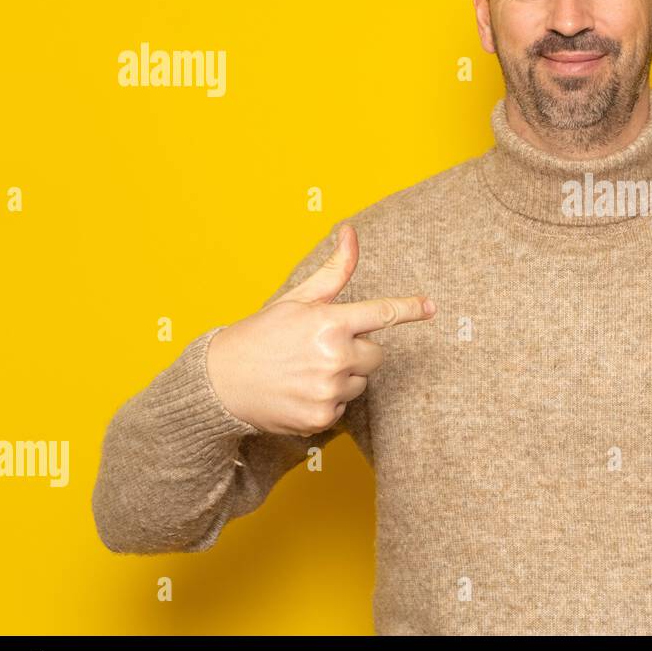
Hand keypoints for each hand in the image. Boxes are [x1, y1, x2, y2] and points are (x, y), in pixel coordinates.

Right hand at [206, 223, 435, 436]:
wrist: (220, 383)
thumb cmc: (261, 335)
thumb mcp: (297, 299)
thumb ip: (334, 271)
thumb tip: (350, 231)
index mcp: (329, 323)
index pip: (382, 315)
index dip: (410, 309)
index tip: (431, 307)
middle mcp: (334, 357)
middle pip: (377, 355)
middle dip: (359, 350)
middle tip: (323, 348)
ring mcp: (328, 391)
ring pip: (362, 383)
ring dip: (344, 377)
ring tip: (307, 370)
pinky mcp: (321, 418)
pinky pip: (344, 408)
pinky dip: (328, 401)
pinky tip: (301, 391)